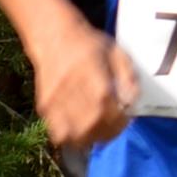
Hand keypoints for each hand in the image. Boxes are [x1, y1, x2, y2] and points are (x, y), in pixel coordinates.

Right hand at [31, 17, 138, 147]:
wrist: (53, 37)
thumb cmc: (90, 46)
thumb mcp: (117, 53)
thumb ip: (129, 78)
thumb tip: (132, 104)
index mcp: (91, 73)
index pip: (105, 107)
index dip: (119, 120)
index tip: (126, 118)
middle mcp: (71, 88)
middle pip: (90, 125)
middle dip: (108, 133)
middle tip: (115, 126)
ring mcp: (55, 99)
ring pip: (74, 135)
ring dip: (91, 138)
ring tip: (99, 130)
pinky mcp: (44, 106)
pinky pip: (58, 133)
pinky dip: (72, 137)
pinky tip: (81, 128)